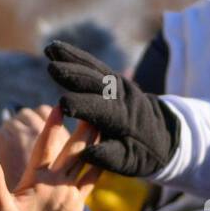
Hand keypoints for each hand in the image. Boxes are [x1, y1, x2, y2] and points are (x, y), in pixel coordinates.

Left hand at [0, 106, 102, 210]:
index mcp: (33, 177)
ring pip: (82, 161)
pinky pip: (90, 182)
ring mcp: (64, 191)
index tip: (59, 104)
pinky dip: (100, 167)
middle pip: (69, 149)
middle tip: (93, 104)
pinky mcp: (74, 205)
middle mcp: (51, 180)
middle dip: (81, 128)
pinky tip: (111, 152)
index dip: (51, 127)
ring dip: (94, 143)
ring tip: (106, 121)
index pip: (44, 146)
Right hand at [44, 40, 180, 177]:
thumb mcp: (127, 161)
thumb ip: (108, 157)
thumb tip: (86, 154)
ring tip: (50, 49)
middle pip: (95, 82)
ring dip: (70, 58)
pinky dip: (74, 56)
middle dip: (73, 75)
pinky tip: (56, 49)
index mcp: (122, 118)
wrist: (160, 134)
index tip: (62, 105)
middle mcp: (121, 95)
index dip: (81, 106)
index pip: (99, 109)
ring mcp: (117, 83)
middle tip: (52, 69)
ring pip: (92, 68)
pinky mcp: (112, 78)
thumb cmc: (139, 153)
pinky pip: (92, 65)